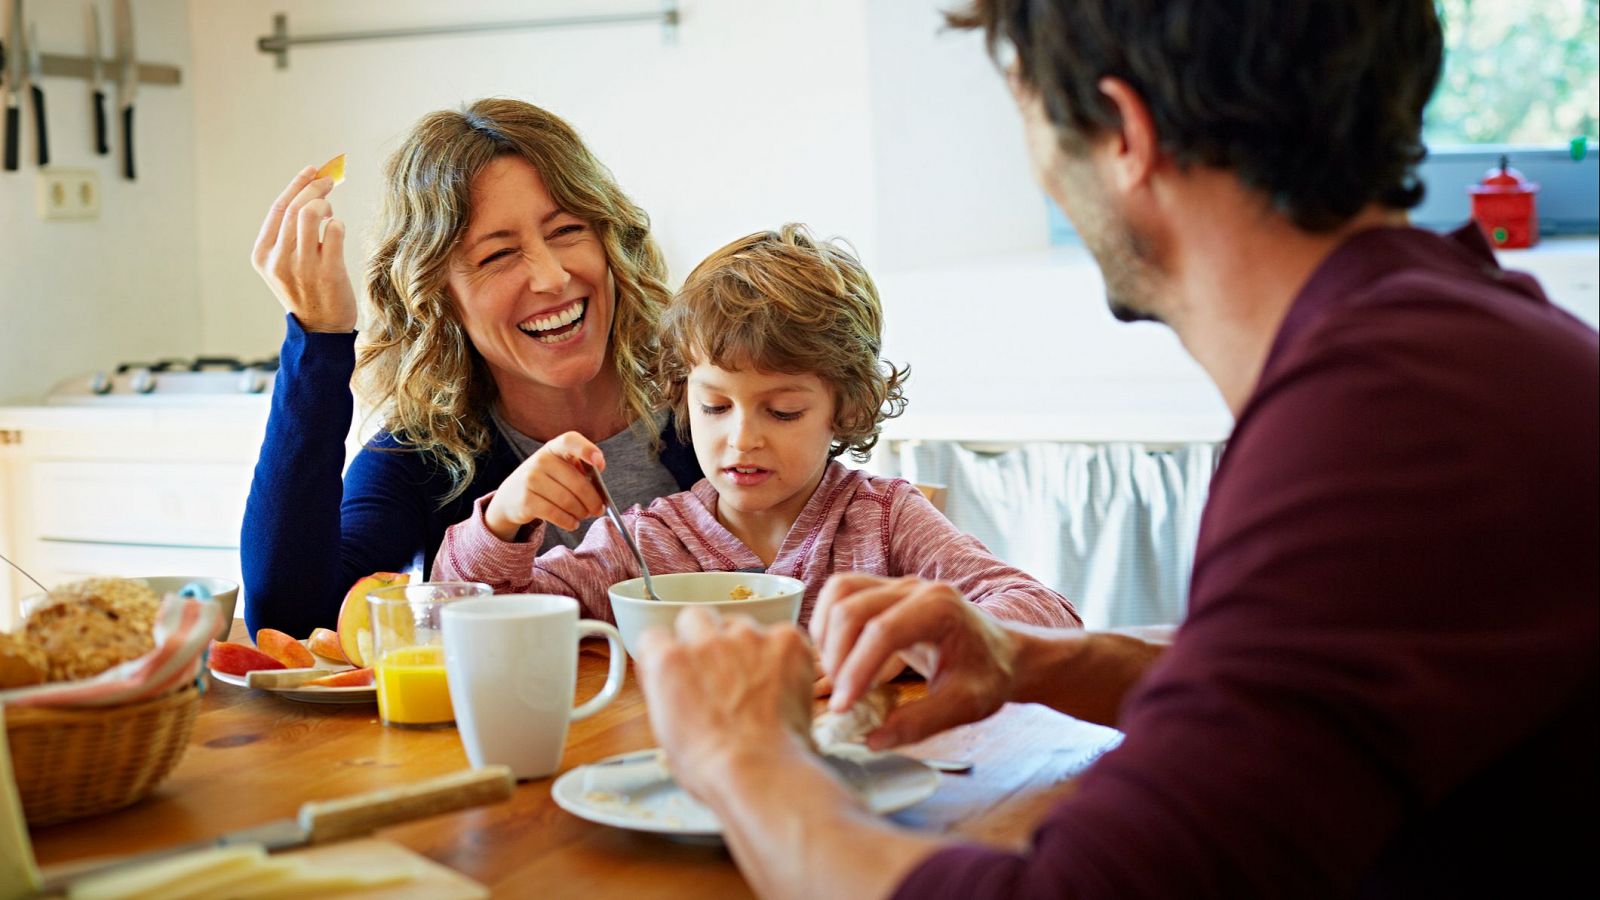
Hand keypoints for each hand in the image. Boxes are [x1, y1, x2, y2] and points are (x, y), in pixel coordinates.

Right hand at [251, 166, 357, 332]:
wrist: (320, 330)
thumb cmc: (307, 290)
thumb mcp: (285, 263)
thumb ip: (291, 234)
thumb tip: (313, 194)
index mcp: (262, 254)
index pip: (278, 208)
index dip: (296, 185)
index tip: (312, 170)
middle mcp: (279, 259)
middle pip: (296, 207)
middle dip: (315, 187)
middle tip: (330, 180)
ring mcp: (302, 266)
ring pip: (312, 214)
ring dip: (326, 204)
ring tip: (331, 213)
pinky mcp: (328, 272)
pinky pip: (336, 231)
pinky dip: (339, 224)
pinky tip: (339, 230)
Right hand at [484, 432, 605, 539]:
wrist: (510, 496)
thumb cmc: (545, 481)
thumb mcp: (559, 468)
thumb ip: (580, 470)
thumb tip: (599, 482)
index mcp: (553, 448)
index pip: (570, 440)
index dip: (586, 450)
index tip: (600, 463)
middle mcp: (540, 460)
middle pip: (577, 483)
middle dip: (593, 500)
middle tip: (598, 509)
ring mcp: (530, 480)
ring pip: (568, 501)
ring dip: (581, 513)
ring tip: (583, 515)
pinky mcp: (526, 501)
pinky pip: (556, 514)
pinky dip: (569, 522)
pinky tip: (572, 524)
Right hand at [636, 608, 815, 801]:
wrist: (761, 772)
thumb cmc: (712, 766)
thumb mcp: (665, 732)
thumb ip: (664, 691)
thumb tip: (667, 678)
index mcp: (668, 662)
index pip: (655, 636)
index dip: (667, 654)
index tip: (678, 668)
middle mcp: (704, 640)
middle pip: (696, 617)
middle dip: (702, 637)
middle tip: (717, 669)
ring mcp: (748, 637)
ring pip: (740, 624)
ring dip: (743, 645)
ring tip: (755, 683)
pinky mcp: (785, 640)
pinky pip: (780, 635)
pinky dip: (781, 655)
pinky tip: (782, 684)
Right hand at [811, 573, 1018, 749]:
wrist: (1004, 653)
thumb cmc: (989, 675)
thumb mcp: (965, 705)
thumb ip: (921, 722)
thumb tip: (873, 739)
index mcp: (940, 608)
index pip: (883, 631)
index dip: (857, 670)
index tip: (844, 707)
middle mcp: (916, 587)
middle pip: (852, 608)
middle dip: (837, 657)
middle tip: (841, 700)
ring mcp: (898, 585)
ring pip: (840, 593)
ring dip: (827, 635)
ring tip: (836, 677)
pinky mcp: (885, 591)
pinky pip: (842, 594)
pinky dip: (829, 623)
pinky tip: (838, 657)